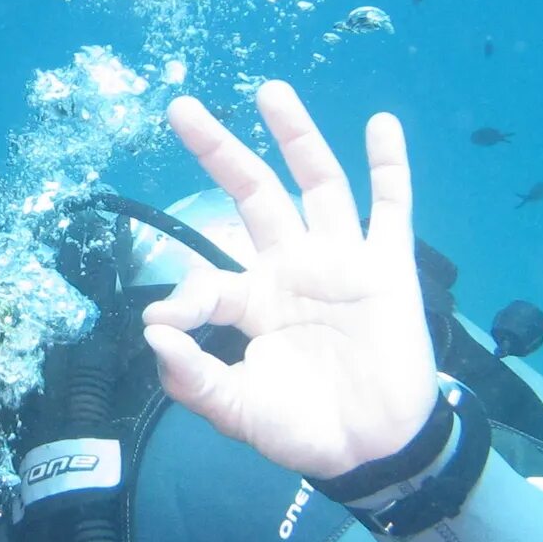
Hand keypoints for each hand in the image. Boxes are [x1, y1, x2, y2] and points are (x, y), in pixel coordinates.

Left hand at [138, 81, 438, 482]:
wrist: (373, 449)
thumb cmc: (303, 429)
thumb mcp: (236, 411)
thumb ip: (192, 377)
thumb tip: (152, 332)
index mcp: (251, 300)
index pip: (207, 278)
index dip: (183, 300)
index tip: (166, 327)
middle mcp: (292, 267)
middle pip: (253, 194)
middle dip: (219, 151)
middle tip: (181, 107)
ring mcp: (342, 261)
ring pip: (317, 184)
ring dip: (297, 136)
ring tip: (270, 92)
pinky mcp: (389, 268)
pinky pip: (390, 208)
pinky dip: (389, 166)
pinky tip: (381, 124)